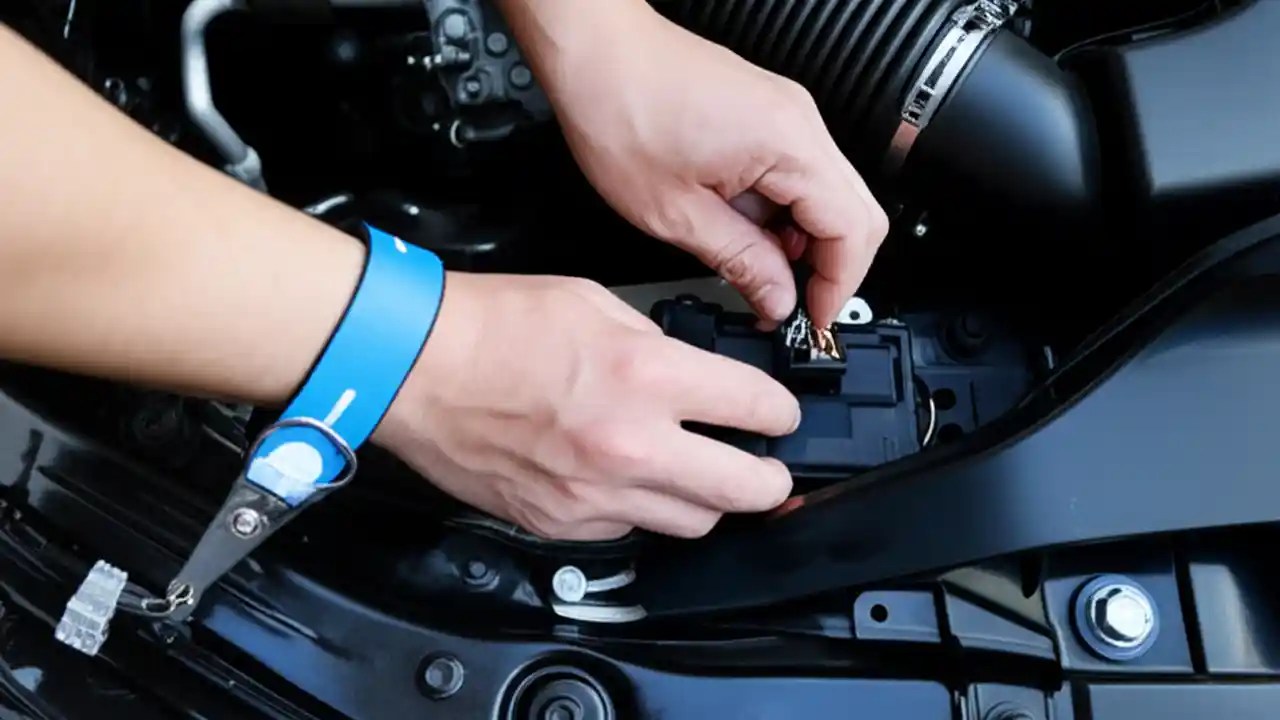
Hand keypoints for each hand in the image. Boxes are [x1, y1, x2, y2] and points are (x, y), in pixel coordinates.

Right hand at [374, 273, 799, 540]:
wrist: (412, 364)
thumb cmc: (490, 325)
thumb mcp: (596, 303)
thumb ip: (657, 344)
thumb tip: (692, 376)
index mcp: (645, 374)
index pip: (757, 408)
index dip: (780, 412)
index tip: (778, 415)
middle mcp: (629, 443)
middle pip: (745, 489)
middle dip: (770, 479)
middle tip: (768, 469)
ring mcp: (594, 494)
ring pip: (692, 523)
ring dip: (706, 500)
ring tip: (698, 476)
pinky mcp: (560, 524)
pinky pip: (627, 530)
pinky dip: (639, 509)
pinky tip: (627, 481)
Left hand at [501, 0, 888, 327]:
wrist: (594, 51)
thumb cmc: (619, 110)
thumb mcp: (674, 214)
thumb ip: (739, 262)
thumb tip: (777, 298)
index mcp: (787, 144)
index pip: (851, 230)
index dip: (838, 286)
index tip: (812, 321)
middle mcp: (799, 123)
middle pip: (857, 214)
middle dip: (830, 270)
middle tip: (791, 307)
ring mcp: (787, 115)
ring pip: (831, 197)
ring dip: (804, 244)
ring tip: (758, 274)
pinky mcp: (768, 115)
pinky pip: (802, 176)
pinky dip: (786, 215)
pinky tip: (748, 235)